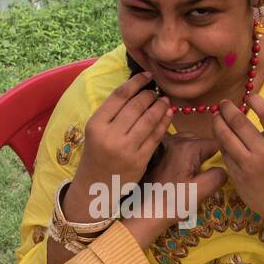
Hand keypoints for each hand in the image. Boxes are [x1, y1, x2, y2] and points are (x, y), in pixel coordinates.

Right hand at [63, 72, 171, 222]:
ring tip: (164, 100)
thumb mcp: (96, 132)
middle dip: (150, 94)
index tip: (147, 75)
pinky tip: (168, 114)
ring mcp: (126, 149)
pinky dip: (164, 122)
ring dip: (160, 106)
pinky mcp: (139, 160)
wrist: (95, 187)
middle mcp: (110, 135)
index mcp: (96, 124)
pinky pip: (156, 136)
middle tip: (156, 91)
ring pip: (148, 119)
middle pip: (136, 105)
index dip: (136, 82)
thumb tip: (136, 89)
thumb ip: (112, 113)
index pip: (119, 95)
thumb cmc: (97, 155)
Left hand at [121, 133, 226, 243]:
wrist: (145, 212)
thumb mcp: (201, 191)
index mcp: (187, 147)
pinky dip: (177, 154)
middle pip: (198, 140)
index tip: (212, 171)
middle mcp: (174, 140)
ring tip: (186, 172)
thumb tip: (223, 169)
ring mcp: (161, 145)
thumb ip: (218, 176)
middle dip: (203, 154)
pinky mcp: (153, 153)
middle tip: (199, 173)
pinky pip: (171, 147)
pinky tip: (174, 170)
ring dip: (190, 153)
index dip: (217, 157)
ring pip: (184, 142)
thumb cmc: (174, 202)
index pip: (213, 144)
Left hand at [210, 94, 263, 216]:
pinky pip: (224, 152)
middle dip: (227, 109)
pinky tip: (220, 136)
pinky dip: (220, 141)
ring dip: (217, 123)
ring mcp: (249, 165)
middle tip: (224, 103)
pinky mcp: (237, 175)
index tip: (249, 96)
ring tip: (216, 116)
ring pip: (226, 137)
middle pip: (240, 123)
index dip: (258, 102)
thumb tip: (241, 110)